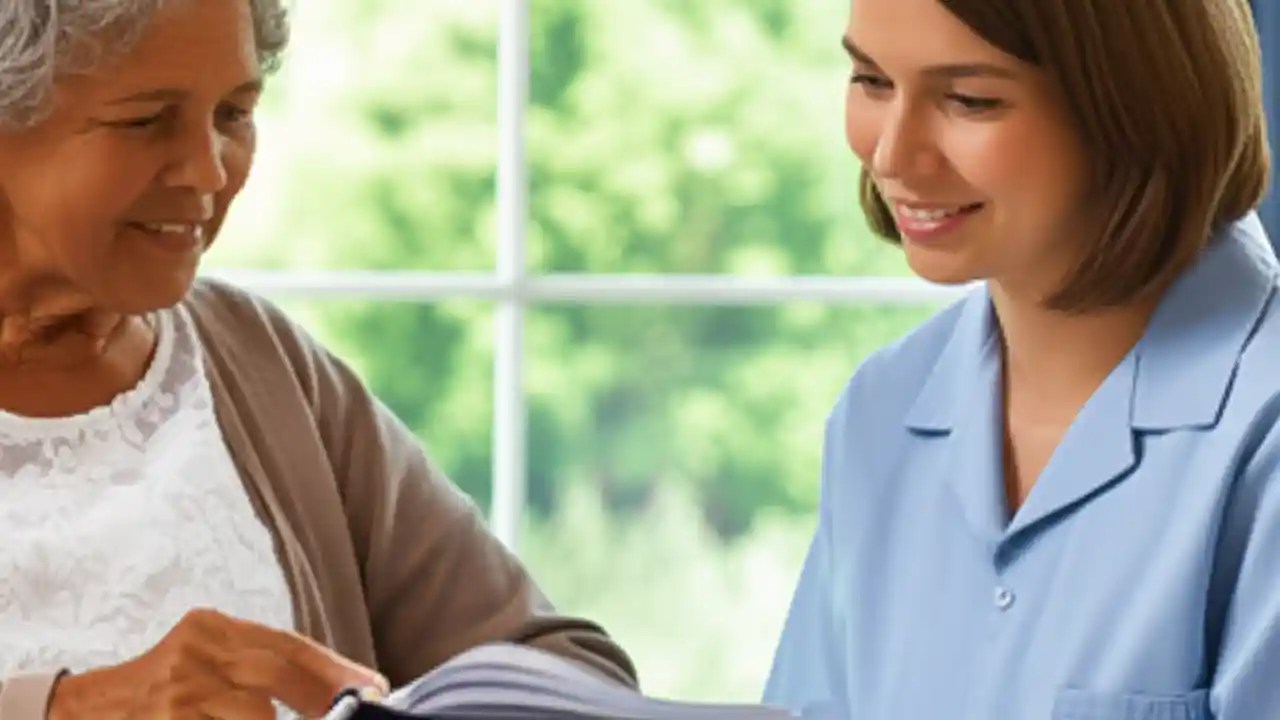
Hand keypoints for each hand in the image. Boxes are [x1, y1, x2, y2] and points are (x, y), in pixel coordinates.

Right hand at [46, 608, 387, 718]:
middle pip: (280, 669)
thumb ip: (257, 668)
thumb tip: (331, 690)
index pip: (288, 643)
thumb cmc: (161, 693)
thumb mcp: (206, 662)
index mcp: (212, 627)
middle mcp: (196, 650)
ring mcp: (179, 689)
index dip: (335, 667)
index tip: (374, 686)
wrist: (83, 712)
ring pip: (259, 713)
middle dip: (326, 695)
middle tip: (356, 712)